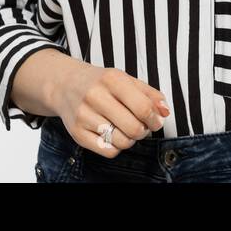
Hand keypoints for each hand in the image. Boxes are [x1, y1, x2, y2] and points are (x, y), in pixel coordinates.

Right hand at [32, 53, 170, 157]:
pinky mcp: (76, 133)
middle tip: (142, 127)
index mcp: (112, 79)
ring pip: (121, 141)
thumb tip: (165, 112)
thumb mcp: (126, 80)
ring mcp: (83, 115)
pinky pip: (108, 151)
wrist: (64, 84)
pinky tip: (114, 135)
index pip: (143, 107)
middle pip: (133, 128)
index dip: (155, 119)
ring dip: (131, 140)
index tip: (156, 121)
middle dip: (144, 131)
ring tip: (127, 130)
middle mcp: (95, 96)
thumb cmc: (101, 83)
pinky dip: (116, 147)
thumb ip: (150, 94)